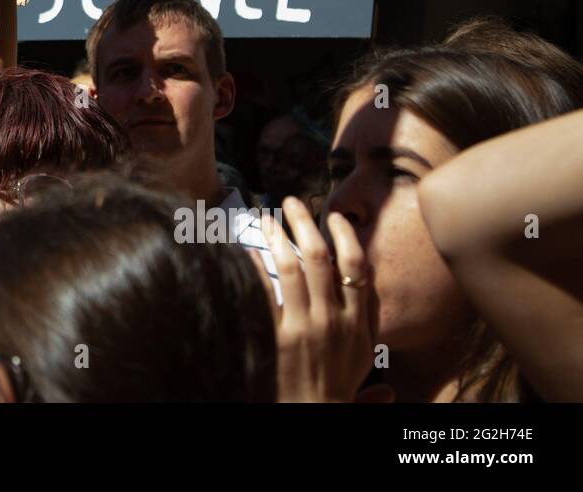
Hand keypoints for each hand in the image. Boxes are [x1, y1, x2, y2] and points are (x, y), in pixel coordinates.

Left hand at [262, 197, 375, 401]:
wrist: (315, 415)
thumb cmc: (336, 388)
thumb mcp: (363, 356)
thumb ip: (369, 321)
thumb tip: (372, 283)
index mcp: (358, 321)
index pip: (357, 265)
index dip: (345, 235)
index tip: (334, 216)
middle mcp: (334, 320)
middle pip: (321, 256)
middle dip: (305, 223)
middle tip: (291, 201)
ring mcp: (305, 328)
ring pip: (292, 267)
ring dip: (277, 236)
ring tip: (264, 218)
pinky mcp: (278, 338)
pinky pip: (265, 292)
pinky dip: (255, 266)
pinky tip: (247, 250)